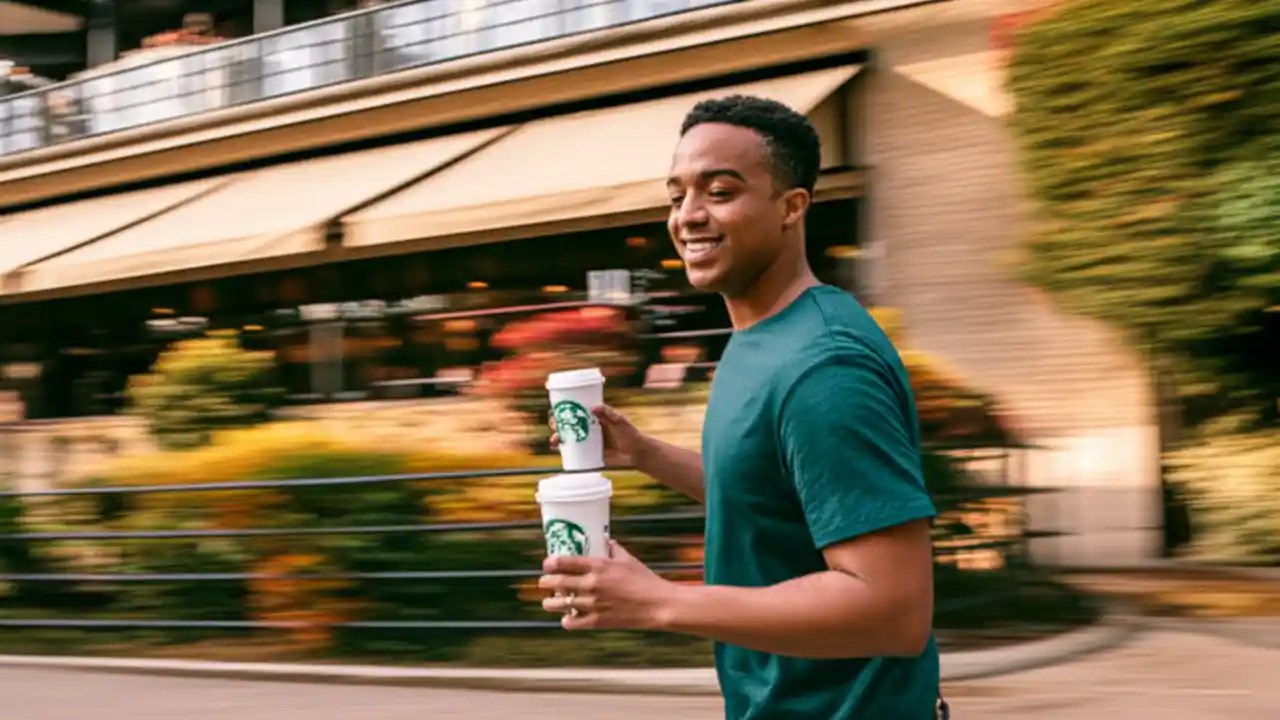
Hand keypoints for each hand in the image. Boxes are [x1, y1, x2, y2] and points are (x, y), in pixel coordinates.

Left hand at [539, 540, 675, 630]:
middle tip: (544, 583)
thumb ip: (613, 548)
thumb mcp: (628, 559)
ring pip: (560, 604)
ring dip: (550, 603)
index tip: (546, 564)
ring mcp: (593, 604)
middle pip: (557, 582)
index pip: (564, 562)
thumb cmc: (644, 579)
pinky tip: (566, 619)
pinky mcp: (597, 621)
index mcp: (598, 566)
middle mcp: (592, 584)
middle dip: (546, 582)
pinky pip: (572, 623)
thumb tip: (605, 539)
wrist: (657, 605)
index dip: (550, 563)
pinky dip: (566, 621)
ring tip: (549, 603)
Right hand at [549, 404, 649, 468]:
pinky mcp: (590, 454)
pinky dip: (564, 452)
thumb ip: (610, 413)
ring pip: (568, 438)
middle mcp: (589, 429)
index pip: (576, 412)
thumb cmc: (631, 434)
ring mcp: (588, 442)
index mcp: (595, 419)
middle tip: (555, 427)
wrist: (637, 453)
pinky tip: (558, 451)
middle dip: (557, 425)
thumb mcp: (621, 421)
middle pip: (568, 425)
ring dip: (557, 438)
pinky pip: (574, 453)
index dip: (564, 411)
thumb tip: (593, 408)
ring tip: (554, 441)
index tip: (557, 411)